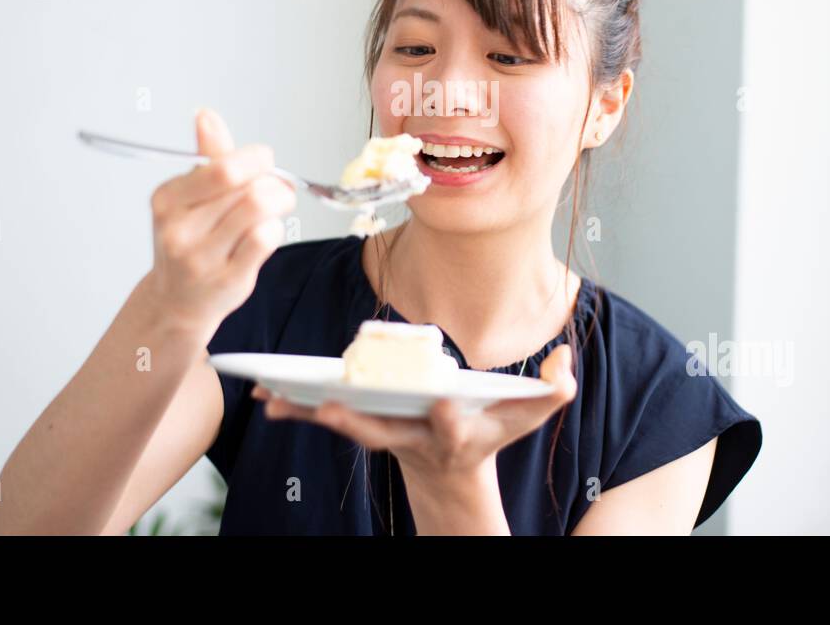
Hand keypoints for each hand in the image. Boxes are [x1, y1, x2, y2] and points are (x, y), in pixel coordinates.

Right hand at [140, 108, 295, 336]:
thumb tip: (206, 115)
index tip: (263, 161)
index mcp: (167, 199)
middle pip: (247, 188)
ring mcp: (202, 258)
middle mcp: (179, 229)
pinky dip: (276, 230)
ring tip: (276, 207)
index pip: (222, 168)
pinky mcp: (227, 280)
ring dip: (279, 203)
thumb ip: (207, 156)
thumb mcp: (189, 196)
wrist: (177, 300)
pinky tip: (266, 233)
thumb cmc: (190, 241)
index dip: (255, 159)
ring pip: (259, 210)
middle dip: (272, 181)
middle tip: (277, 185)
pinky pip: (266, 240)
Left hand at [252, 343, 577, 488]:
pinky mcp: (364, 428)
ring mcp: (385, 436)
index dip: (449, 420)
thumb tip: (563, 360)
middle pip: (383, 433)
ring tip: (274, 398)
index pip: (453, 429)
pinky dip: (297, 410)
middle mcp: (414, 439)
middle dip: (359, 423)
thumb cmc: (489, 430)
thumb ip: (554, 389)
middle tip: (333, 407)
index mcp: (456, 434)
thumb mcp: (528, 412)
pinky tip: (267, 398)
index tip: (444, 406)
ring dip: (309, 414)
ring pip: (344, 427)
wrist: (451, 468)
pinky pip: (326, 418)